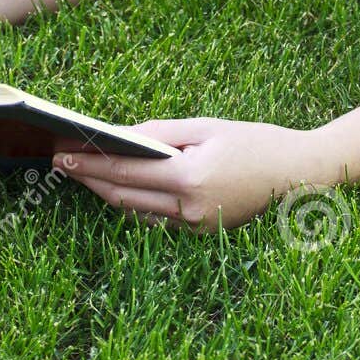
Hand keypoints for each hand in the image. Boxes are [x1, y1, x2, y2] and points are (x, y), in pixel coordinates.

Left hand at [50, 117, 333, 232]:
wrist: (299, 174)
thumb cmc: (255, 141)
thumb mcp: (206, 127)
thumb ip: (161, 133)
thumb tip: (122, 136)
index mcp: (190, 179)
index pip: (125, 172)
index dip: (90, 163)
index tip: (62, 153)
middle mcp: (189, 210)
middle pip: (123, 195)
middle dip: (90, 178)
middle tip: (60, 162)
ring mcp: (195, 227)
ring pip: (136, 210)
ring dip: (107, 192)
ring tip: (82, 172)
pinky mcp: (200, 232)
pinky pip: (156, 219)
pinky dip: (133, 202)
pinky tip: (117, 187)